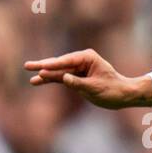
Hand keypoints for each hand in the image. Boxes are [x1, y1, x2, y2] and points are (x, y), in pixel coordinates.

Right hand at [24, 50, 151, 108]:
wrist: (124, 95)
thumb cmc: (113, 90)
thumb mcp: (96, 88)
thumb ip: (78, 83)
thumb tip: (63, 78)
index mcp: (88, 57)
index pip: (66, 61)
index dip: (52, 65)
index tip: (41, 68)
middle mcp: (81, 60)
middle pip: (59, 63)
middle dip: (43, 66)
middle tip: (27, 66)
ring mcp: (78, 67)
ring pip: (58, 71)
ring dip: (45, 74)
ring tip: (31, 77)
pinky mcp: (76, 76)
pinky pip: (61, 77)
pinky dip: (51, 79)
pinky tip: (38, 81)